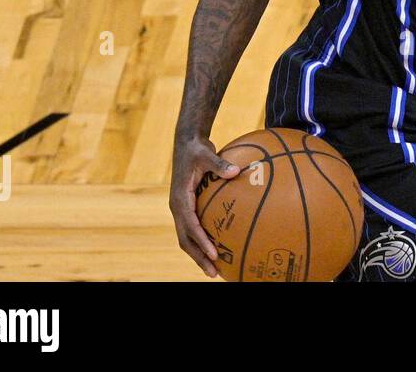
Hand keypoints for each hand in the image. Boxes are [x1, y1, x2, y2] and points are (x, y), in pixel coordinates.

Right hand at [169, 136, 239, 277]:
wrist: (186, 144)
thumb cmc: (196, 149)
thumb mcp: (206, 153)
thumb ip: (220, 164)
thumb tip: (236, 171)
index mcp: (180, 198)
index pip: (190, 225)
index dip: (201, 240)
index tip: (214, 253)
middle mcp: (178, 208)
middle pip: (185, 239)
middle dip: (198, 257)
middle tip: (214, 272)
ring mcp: (181, 210)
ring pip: (187, 239)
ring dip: (199, 255)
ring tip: (215, 270)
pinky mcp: (187, 209)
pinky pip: (194, 230)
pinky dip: (203, 242)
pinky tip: (219, 249)